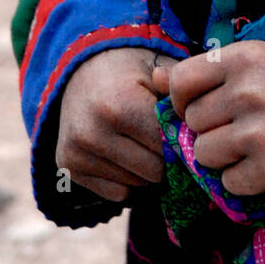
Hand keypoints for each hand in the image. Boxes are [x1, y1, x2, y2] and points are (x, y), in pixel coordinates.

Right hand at [56, 46, 179, 202]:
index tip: (182, 130)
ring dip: (146, 169)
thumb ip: (180, 92)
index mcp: (120, 103)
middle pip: (154, 171)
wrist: (81, 71)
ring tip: (141, 142)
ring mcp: (77, 152)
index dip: (180, 139)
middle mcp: (93, 132)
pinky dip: (127, 180)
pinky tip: (123, 154)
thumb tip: (196, 117)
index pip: (167, 144)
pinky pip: (116, 194)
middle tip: (164, 140)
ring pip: (136, 184)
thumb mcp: (156, 69)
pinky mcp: (68, 168)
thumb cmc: (128, 72)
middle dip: (165, 158)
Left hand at [151, 42, 264, 195]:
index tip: (204, 106)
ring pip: (204, 155)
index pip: (180, 83)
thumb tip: (153, 79)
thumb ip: (204, 71)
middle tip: (243, 125)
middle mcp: (246, 92)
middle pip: (192, 123)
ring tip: (257, 145)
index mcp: (241, 58)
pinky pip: (230, 183)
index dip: (185, 100)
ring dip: (225, 157)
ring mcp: (258, 132)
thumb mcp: (259, 61)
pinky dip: (245, 180)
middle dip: (210, 129)